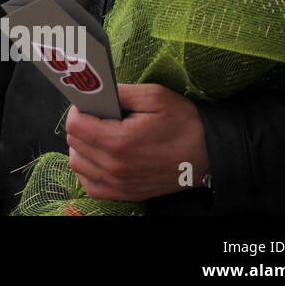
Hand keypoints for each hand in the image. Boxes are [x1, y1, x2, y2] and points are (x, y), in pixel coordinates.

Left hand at [65, 83, 209, 201]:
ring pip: (78, 164)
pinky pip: (90, 186)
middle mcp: (116, 167)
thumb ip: (120, 92)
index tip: (90, 105)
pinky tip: (101, 158)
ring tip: (100, 136)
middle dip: (81, 126)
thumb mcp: (154, 96)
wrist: (210, 154)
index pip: (74, 125)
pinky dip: (90, 171)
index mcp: (120, 141)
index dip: (79, 110)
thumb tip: (94, 91)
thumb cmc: (184, 124)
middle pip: (74, 143)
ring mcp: (121, 184)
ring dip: (82, 148)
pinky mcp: (127, 194)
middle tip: (98, 117)